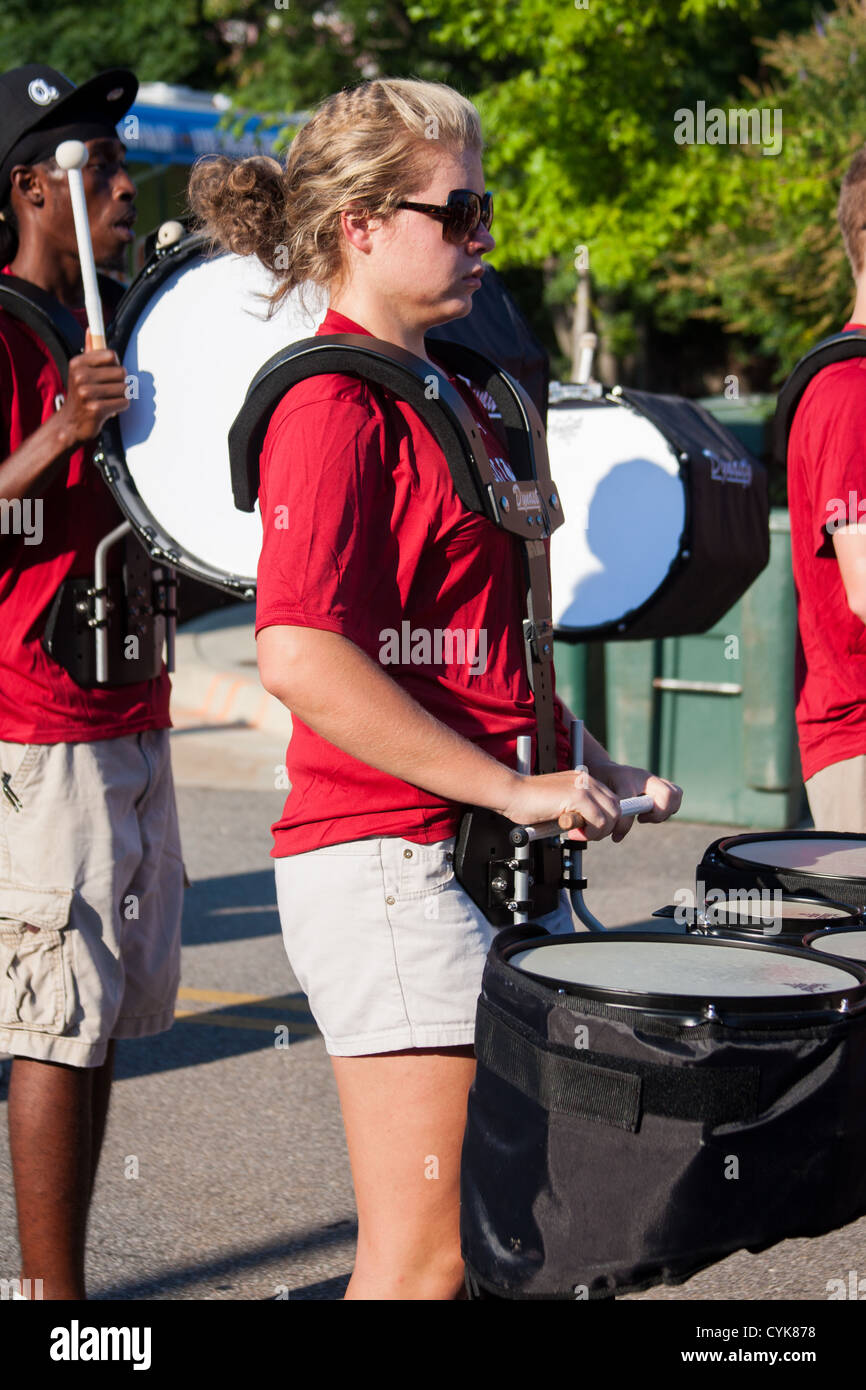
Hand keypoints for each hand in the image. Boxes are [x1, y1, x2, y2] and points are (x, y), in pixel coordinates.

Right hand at [56, 328, 128, 445]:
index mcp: (77, 363)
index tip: (107, 374)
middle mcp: (80, 376)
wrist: (70, 424)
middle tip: (107, 390)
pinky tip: (109, 409)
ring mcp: (87, 393)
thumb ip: (89, 351)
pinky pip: (124, 402)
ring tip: (107, 400)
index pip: (112, 355)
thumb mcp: (80, 371)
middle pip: (122, 372)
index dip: (114, 365)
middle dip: (120, 383)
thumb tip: (91, 329)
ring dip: (120, 396)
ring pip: (125, 388)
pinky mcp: (96, 409)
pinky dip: (120, 407)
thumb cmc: (80, 395)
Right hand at [500, 768, 623, 842]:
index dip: (606, 820)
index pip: (610, 800)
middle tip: (585, 834)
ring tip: (579, 834)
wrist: (512, 792)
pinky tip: (573, 832)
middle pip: (617, 807)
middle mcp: (587, 780)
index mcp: (583, 780)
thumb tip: (591, 827)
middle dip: (606, 827)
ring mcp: (584, 787)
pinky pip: (599, 821)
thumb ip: (577, 811)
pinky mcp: (578, 796)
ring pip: (612, 815)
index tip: (594, 832)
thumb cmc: (528, 801)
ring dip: (599, 831)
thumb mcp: (559, 804)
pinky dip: (591, 832)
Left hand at [574, 761, 681, 842]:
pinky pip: (675, 793)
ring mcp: (652, 778)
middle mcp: (642, 776)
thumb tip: (612, 837)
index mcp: (623, 778)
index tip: (616, 836)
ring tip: (647, 816)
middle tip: (641, 819)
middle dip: (658, 814)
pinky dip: (669, 806)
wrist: (601, 768)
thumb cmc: (596, 784)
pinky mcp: (657, 782)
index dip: (624, 824)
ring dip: (665, 810)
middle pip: (667, 795)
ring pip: (674, 794)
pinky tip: (651, 812)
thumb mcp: (594, 796)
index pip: (631, 802)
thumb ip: (601, 812)